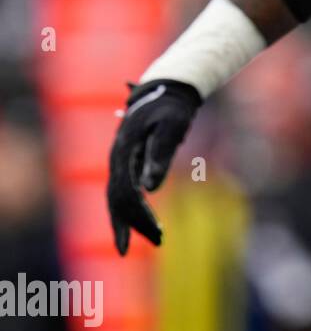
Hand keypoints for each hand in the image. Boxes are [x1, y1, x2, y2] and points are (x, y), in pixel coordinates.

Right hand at [107, 79, 201, 254]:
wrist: (167, 88)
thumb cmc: (172, 107)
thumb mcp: (172, 128)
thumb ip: (161, 156)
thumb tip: (151, 189)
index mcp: (124, 151)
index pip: (124, 192)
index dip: (133, 217)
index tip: (150, 237)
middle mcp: (117, 158)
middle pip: (117, 199)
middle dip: (135, 224)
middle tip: (159, 242)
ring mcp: (120, 161)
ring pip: (119, 198)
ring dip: (134, 220)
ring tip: (158, 238)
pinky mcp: (127, 162)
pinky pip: (126, 191)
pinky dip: (135, 208)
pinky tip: (148, 222)